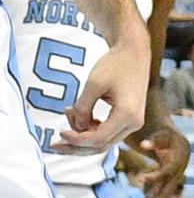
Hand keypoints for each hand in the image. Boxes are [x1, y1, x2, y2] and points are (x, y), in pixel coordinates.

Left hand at [58, 35, 147, 152]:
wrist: (134, 51)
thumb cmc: (115, 64)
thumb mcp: (94, 85)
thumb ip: (83, 109)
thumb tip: (76, 129)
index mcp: (127, 115)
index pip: (97, 139)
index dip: (75, 140)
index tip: (59, 132)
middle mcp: (133, 122)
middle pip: (101, 146)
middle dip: (75, 146)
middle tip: (54, 144)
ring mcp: (133, 121)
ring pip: (103, 140)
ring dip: (82, 133)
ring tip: (69, 111)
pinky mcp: (129, 117)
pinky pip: (107, 131)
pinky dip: (90, 127)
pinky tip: (78, 113)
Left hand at [136, 125, 191, 192]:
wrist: (161, 125)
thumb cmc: (157, 127)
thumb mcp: (156, 132)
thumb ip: (152, 139)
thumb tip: (144, 146)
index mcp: (182, 150)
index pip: (170, 167)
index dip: (156, 175)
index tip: (140, 180)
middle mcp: (183, 161)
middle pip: (172, 182)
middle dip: (160, 197)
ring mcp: (179, 168)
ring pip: (168, 187)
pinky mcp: (172, 172)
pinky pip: (165, 186)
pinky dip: (157, 196)